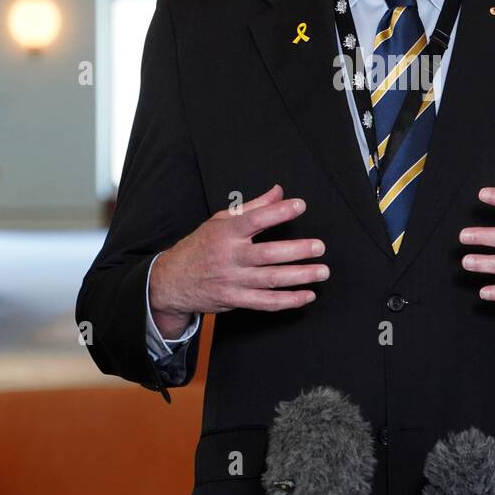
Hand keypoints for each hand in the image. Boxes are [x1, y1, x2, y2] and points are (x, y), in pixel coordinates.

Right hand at [149, 184, 327, 334]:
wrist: (172, 281)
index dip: (278, 212)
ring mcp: (232, 281)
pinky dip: (288, 301)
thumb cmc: (201, 246)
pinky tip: (306, 295)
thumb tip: (279, 191)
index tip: (300, 205)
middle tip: (320, 247)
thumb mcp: (220, 221)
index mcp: (226, 232)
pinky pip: (265, 302)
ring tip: (322, 271)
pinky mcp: (235, 300)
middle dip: (297, 251)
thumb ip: (253, 207)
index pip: (254, 220)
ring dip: (300, 276)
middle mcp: (230, 257)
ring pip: (271, 280)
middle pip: (268, 254)